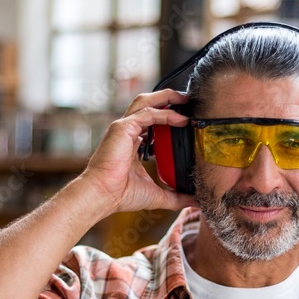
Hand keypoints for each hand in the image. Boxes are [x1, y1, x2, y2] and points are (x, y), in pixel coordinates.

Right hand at [81, 89, 198, 215]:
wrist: (103, 195)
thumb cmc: (121, 195)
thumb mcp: (157, 195)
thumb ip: (177, 197)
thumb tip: (196, 202)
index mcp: (133, 143)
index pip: (153, 122)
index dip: (170, 118)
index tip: (189, 122)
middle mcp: (128, 132)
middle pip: (150, 105)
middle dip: (169, 100)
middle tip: (190, 103)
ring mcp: (124, 127)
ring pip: (147, 102)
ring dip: (167, 97)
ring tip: (186, 100)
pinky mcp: (123, 127)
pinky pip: (148, 113)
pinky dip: (166, 114)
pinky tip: (182, 119)